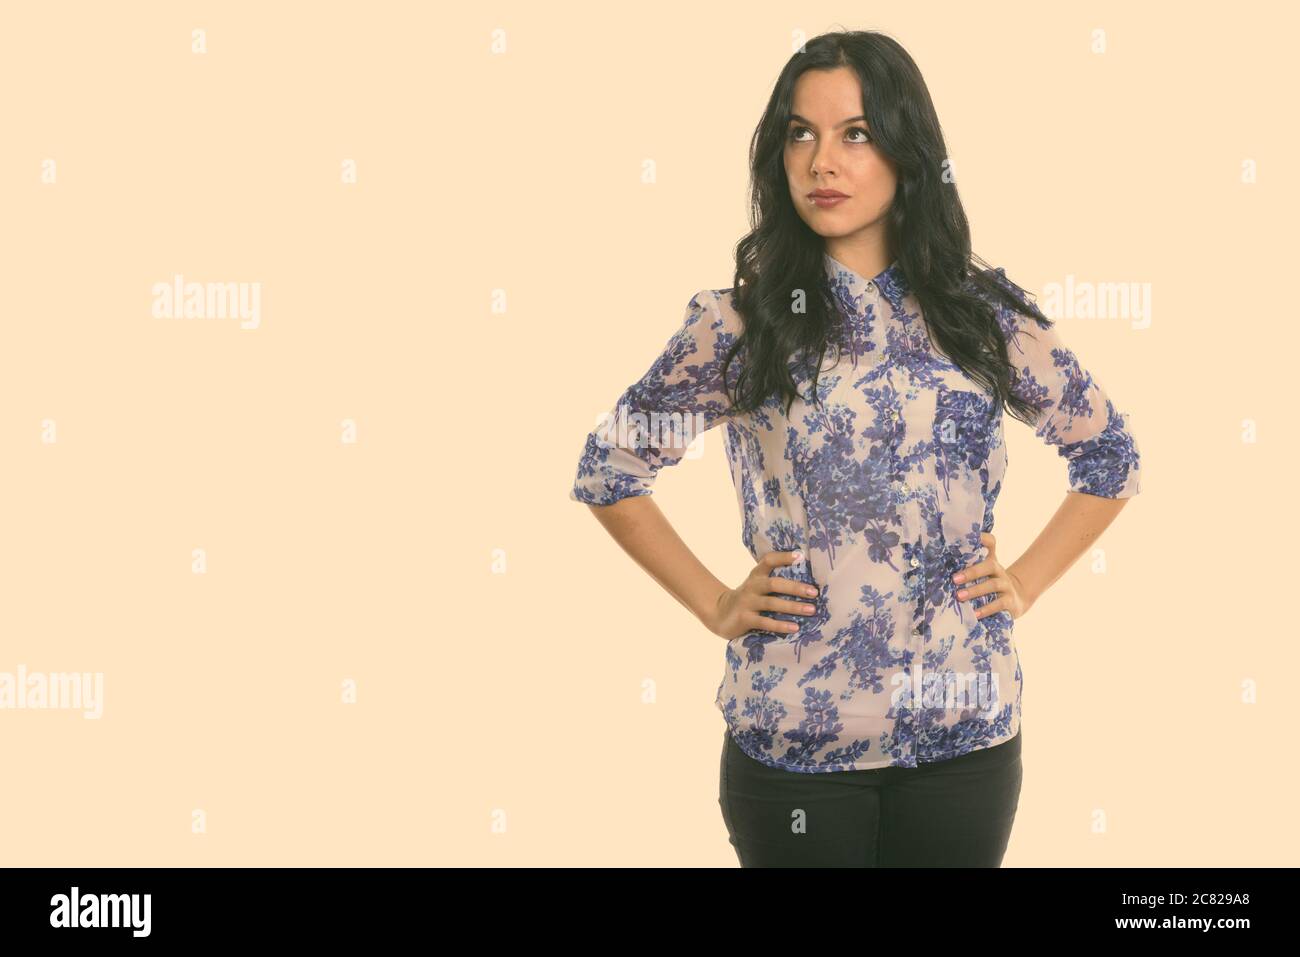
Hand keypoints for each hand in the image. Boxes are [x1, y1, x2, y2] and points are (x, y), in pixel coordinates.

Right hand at [702, 550, 820, 640]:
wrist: (720, 613)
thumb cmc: (748, 598)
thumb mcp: (757, 585)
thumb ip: (775, 580)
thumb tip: (806, 581)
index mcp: (756, 575)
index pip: (768, 560)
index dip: (783, 557)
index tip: (800, 556)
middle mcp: (752, 586)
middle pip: (774, 584)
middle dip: (795, 587)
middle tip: (814, 592)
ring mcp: (747, 602)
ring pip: (771, 603)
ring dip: (793, 607)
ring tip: (811, 610)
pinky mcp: (744, 619)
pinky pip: (764, 622)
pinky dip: (780, 625)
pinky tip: (795, 628)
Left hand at [951, 532, 1031, 620]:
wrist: (1016, 599)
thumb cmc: (989, 583)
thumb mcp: (981, 574)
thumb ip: (966, 568)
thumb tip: (938, 564)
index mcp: (991, 560)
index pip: (990, 543)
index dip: (982, 538)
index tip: (970, 537)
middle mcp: (999, 571)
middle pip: (989, 566)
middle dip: (971, 572)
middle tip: (954, 579)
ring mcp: (1006, 586)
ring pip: (992, 585)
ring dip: (975, 591)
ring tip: (959, 596)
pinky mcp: (1010, 602)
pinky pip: (999, 604)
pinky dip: (986, 609)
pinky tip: (974, 614)